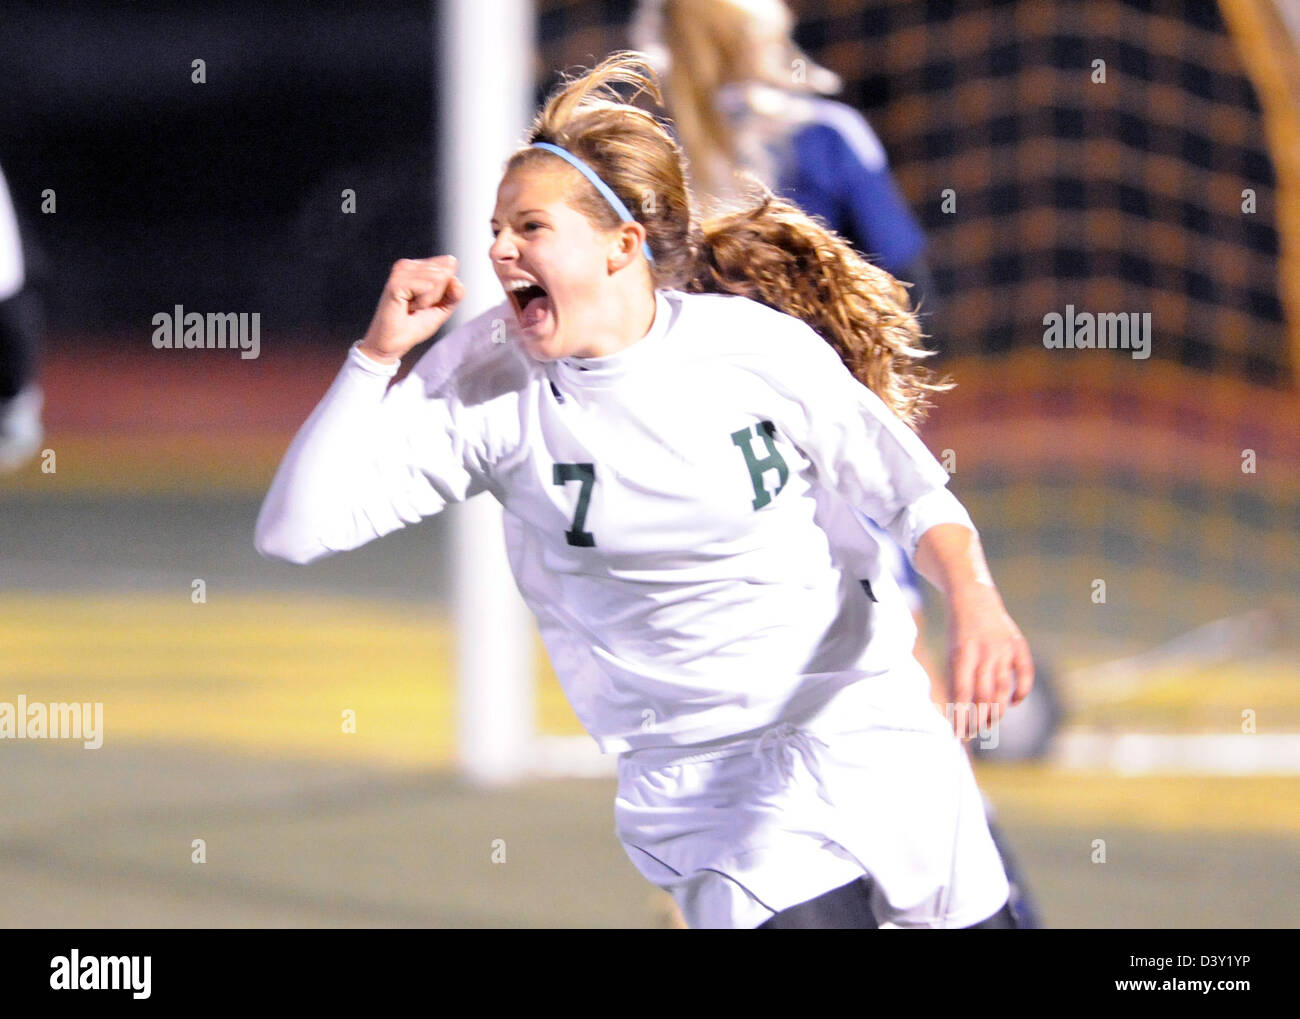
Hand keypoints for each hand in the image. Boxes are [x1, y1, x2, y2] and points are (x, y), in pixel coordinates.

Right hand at [358, 256, 464, 363]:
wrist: (394, 343)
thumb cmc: (414, 325)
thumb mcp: (443, 308)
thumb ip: (455, 293)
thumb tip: (455, 281)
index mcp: (419, 266)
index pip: (450, 263)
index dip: (448, 288)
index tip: (429, 301)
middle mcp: (408, 265)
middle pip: (445, 271)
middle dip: (438, 295)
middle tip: (419, 306)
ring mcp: (401, 271)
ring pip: (438, 277)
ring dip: (430, 300)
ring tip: (413, 307)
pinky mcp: (397, 282)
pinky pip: (428, 286)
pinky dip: (423, 302)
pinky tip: (408, 307)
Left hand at [945, 583, 1033, 739]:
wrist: (973, 598)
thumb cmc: (958, 633)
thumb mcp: (950, 654)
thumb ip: (955, 681)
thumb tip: (957, 715)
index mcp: (961, 654)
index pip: (961, 693)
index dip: (961, 717)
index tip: (959, 736)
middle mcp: (983, 652)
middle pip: (984, 695)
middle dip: (979, 720)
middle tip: (975, 733)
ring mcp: (1003, 648)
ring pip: (1003, 688)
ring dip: (997, 711)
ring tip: (989, 723)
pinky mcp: (1018, 644)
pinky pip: (1025, 672)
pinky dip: (1021, 691)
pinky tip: (1012, 704)